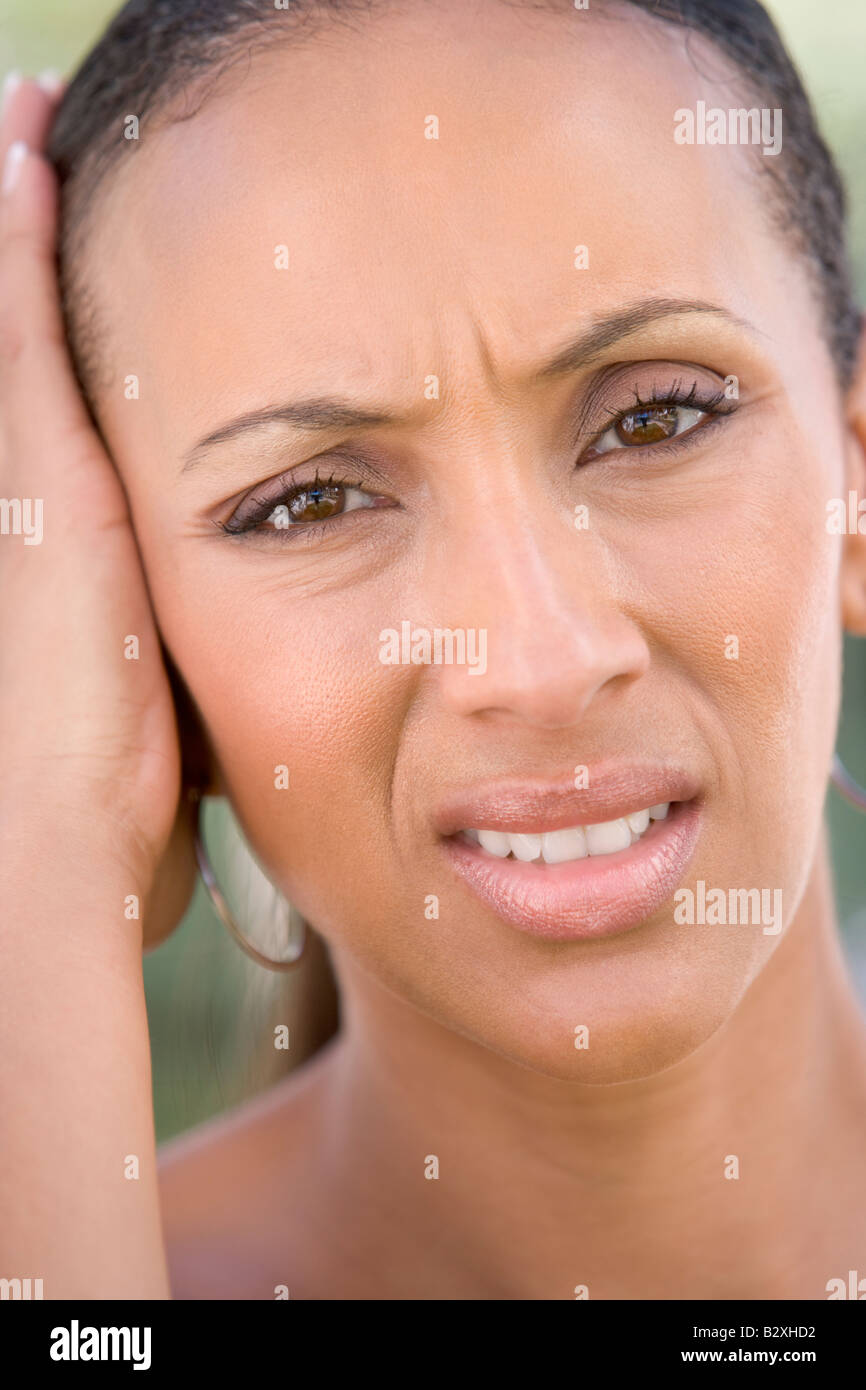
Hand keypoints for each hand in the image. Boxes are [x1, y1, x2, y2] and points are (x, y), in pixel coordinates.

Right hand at [0, 74, 194, 940]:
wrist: (60, 819)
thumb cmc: (111, 777)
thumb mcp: (153, 676)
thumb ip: (167, 627)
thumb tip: (221, 648)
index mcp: (66, 525)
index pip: (50, 384)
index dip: (40, 302)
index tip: (54, 220)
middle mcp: (31, 484)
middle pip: (22, 334)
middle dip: (20, 242)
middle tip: (28, 139)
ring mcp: (25, 472)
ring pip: (14, 313)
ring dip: (13, 218)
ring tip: (23, 118)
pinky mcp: (38, 473)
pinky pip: (20, 324)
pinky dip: (16, 243)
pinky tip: (22, 151)